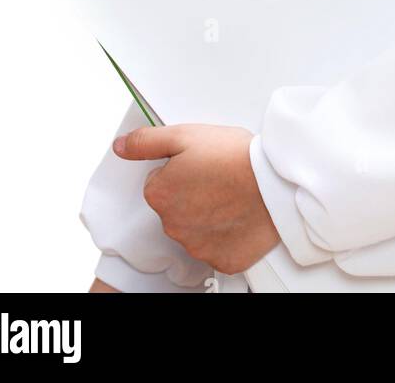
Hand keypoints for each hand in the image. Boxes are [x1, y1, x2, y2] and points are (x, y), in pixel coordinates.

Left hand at [113, 124, 280, 275]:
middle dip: (192, 193)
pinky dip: (226, 235)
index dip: (180, 169)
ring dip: (208, 215)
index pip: (159, 182)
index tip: (200, 164)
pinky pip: (217, 248)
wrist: (274, 183)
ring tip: (232, 194)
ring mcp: (197, 245)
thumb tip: (121, 146)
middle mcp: (173, 225)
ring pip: (195, 228)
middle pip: (175, 207)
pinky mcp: (221, 260)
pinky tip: (239, 215)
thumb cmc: (235, 157)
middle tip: (218, 177)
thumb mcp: (185, 135)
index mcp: (160, 194)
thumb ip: (146, 141)